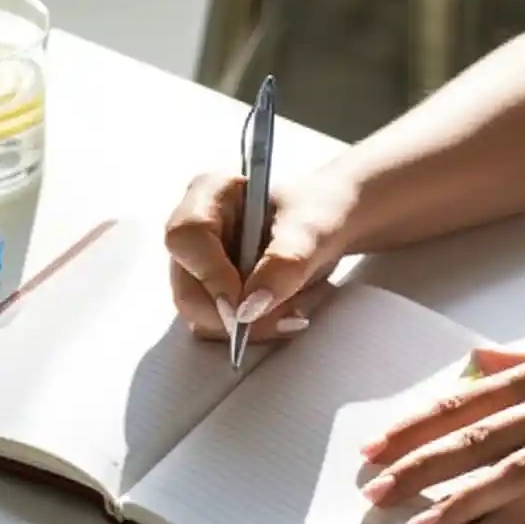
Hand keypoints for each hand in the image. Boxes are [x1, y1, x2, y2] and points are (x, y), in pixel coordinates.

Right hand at [164, 172, 354, 340]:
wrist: (338, 221)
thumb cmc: (323, 210)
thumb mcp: (313, 232)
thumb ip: (284, 264)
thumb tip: (249, 308)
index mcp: (209, 194)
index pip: (186, 237)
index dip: (210, 274)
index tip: (244, 305)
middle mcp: (195, 231)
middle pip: (187, 288)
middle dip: (235, 315)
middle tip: (284, 318)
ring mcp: (200, 266)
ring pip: (202, 316)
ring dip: (253, 325)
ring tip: (297, 308)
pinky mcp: (213, 293)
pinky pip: (221, 327)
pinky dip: (258, 330)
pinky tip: (289, 312)